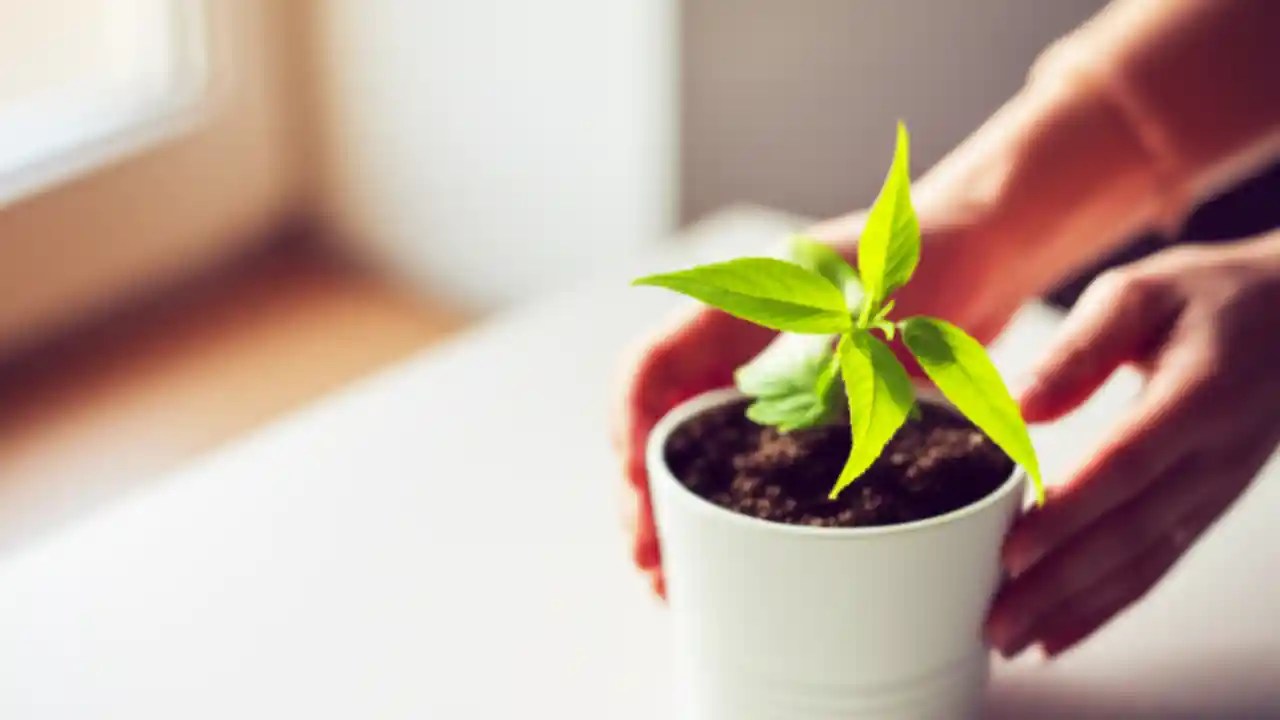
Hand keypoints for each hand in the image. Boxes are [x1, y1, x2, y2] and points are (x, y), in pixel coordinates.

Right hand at [617, 205, 1035, 595]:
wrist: (977, 248)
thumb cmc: (927, 260)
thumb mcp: (875, 311)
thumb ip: (834, 359)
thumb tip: (789, 436)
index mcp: (730, 309)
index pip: (646, 374)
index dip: (632, 438)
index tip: (645, 498)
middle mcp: (729, 343)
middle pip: (652, 420)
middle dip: (642, 494)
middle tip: (654, 564)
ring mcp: (755, 372)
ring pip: (684, 442)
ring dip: (671, 504)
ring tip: (675, 574)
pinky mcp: (790, 399)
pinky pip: (732, 450)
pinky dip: (716, 497)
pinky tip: (722, 545)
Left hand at [986, 233, 1279, 657]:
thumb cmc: (1208, 297)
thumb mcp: (1141, 292)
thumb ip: (1079, 347)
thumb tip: (1020, 403)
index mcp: (1196, 395)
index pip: (1128, 464)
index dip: (1072, 512)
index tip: (1014, 549)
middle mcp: (1211, 455)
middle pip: (1130, 531)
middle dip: (1058, 585)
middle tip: (997, 622)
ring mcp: (1213, 488)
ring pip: (1142, 562)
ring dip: (1075, 608)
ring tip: (1014, 641)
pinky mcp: (1204, 505)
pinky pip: (1156, 564)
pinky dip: (1108, 605)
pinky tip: (1061, 632)